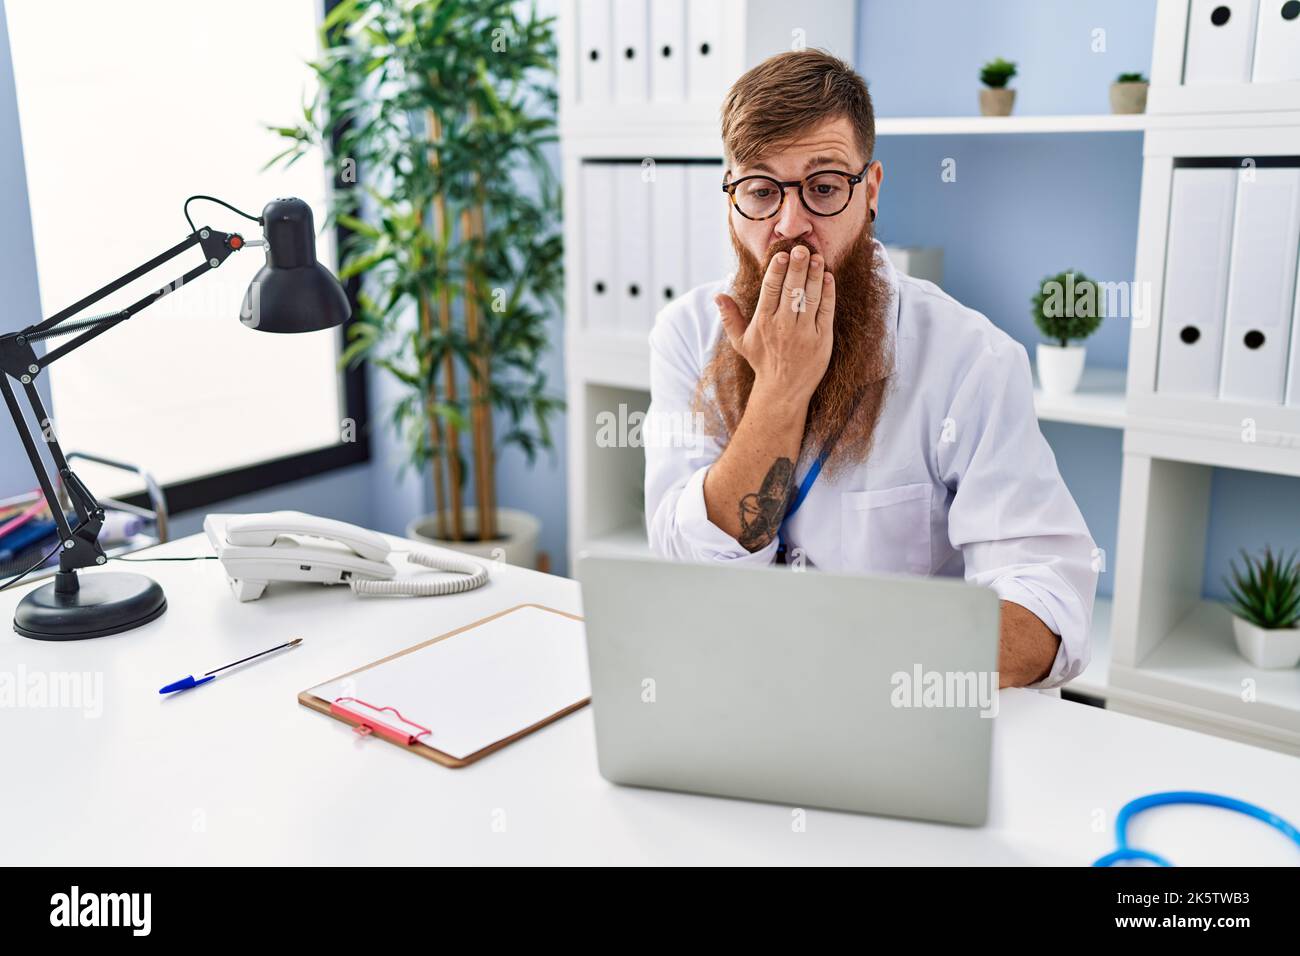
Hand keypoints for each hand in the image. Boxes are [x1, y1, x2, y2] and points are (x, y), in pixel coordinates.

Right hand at [715, 245, 834, 403]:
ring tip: (817, 258)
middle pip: (791, 290)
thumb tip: (717, 296)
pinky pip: (826, 312)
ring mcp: (804, 332)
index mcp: (763, 322)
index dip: (777, 271)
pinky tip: (828, 278)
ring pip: (810, 298)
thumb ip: (730, 318)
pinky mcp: (822, 339)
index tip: (782, 255)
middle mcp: (783, 325)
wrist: (783, 390)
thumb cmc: (762, 362)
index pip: (770, 290)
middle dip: (798, 267)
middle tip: (803, 248)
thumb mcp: (741, 342)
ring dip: (814, 276)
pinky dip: (828, 294)